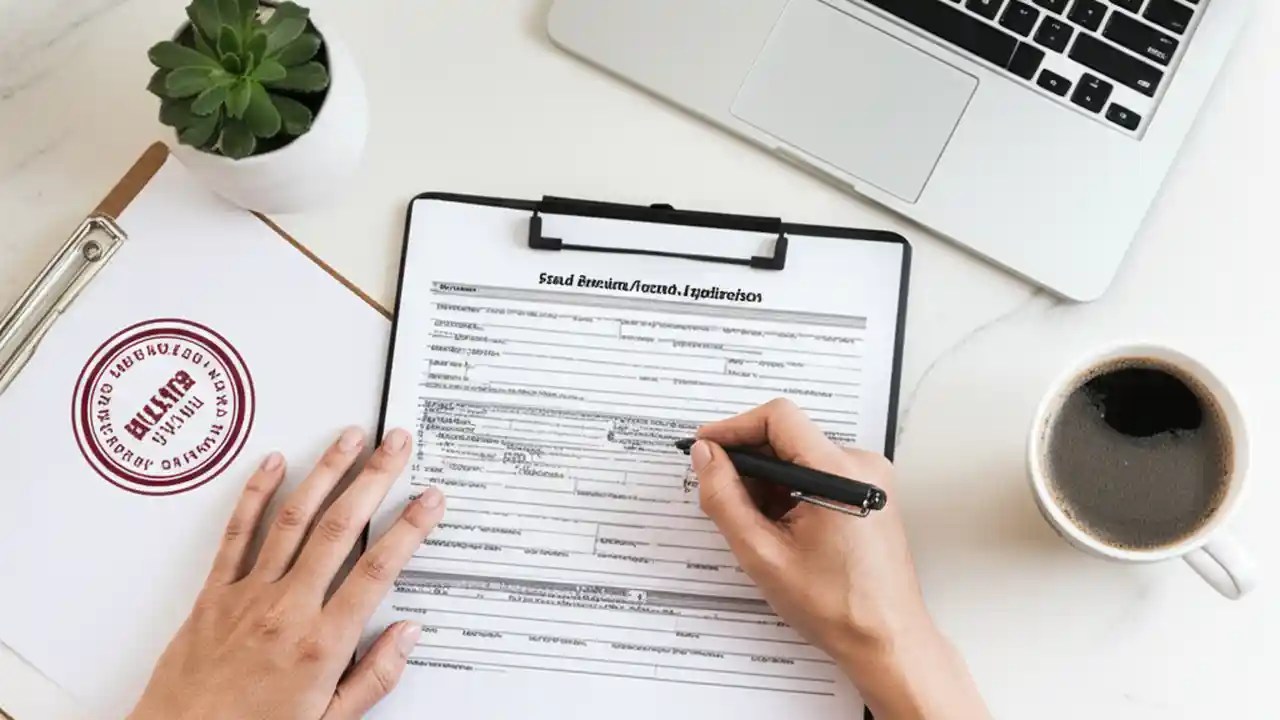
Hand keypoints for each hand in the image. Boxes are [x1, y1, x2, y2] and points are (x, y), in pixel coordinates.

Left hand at [128, 427, 444, 719]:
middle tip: (395, 444)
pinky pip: (237, 534)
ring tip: (347, 439)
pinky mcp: (214, 594)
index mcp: (321, 644)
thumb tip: (406, 636)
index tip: (429, 500)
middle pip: (339, 528)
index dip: (409, 528)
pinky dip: (256, 494)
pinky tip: (273, 464)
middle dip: (374, 477)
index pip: (378, 570)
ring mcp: (248, 596)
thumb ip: (373, 677)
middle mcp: (287, 610)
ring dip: (325, 472)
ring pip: (294, 519)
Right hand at [693, 399, 986, 719]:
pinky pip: (818, 475)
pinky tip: (779, 529)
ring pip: (801, 457)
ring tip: (755, 526)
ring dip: (769, 482)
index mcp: (840, 473)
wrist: (886, 640)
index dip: (734, 428)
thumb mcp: (763, 553)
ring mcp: (869, 481)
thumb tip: (706, 457)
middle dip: (749, 462)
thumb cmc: (836, 607)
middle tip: (721, 496)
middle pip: (788, 436)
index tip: (707, 448)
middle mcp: (861, 467)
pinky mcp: (868, 495)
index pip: (778, 418)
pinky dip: (790, 492)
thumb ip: (725, 498)